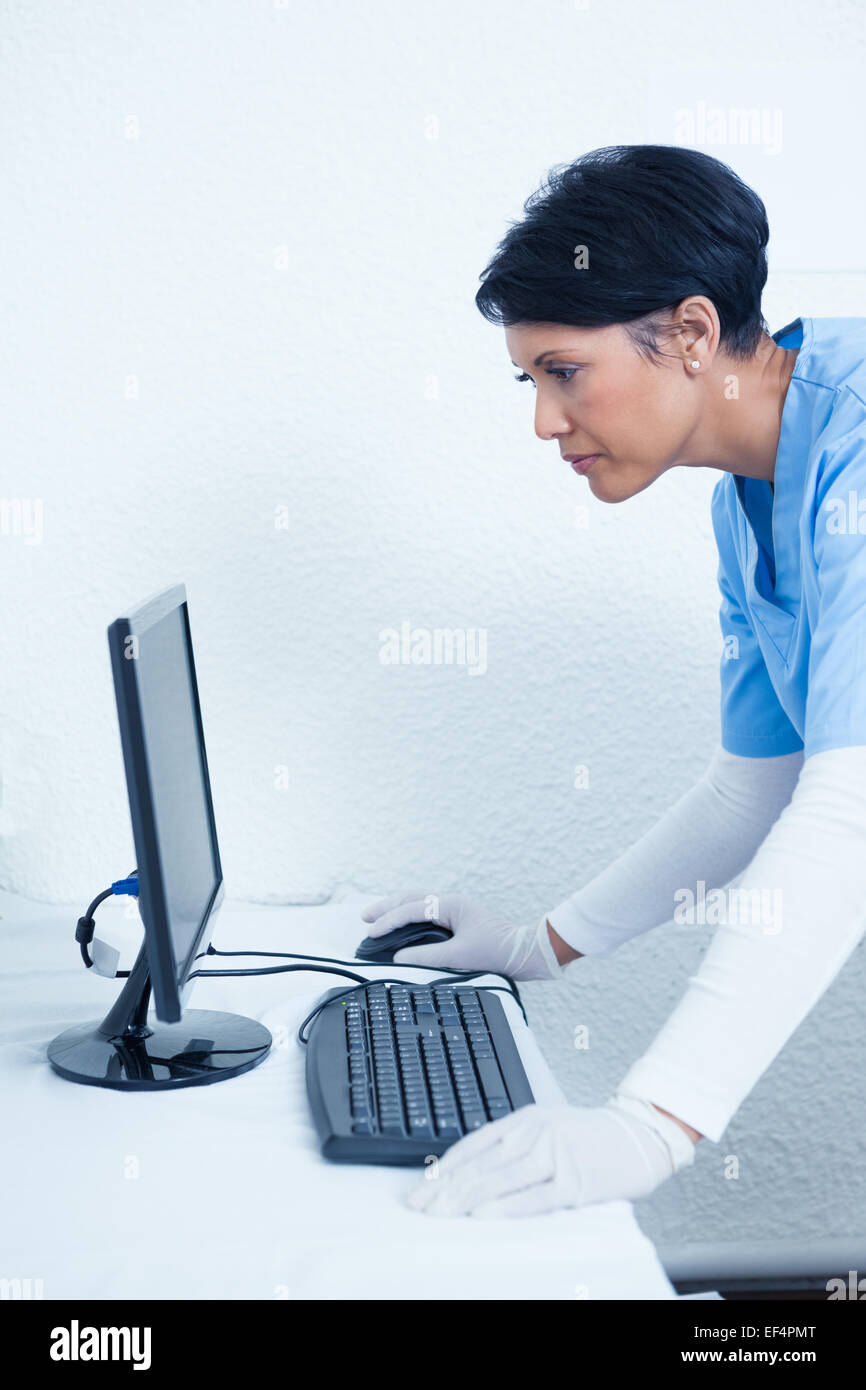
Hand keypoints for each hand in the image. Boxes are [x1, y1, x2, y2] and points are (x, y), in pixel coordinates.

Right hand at [360, 891, 562, 980]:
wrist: (525, 953)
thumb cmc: (496, 952)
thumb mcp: (459, 956)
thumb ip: (426, 956)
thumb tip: (398, 957)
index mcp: (451, 905)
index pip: (412, 909)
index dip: (389, 921)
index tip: (371, 933)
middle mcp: (451, 902)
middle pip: (411, 899)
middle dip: (387, 907)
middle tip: (365, 918)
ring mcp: (455, 910)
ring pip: (418, 904)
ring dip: (397, 910)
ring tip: (377, 919)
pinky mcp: (458, 921)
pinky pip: (427, 914)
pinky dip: (409, 917)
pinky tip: (402, 926)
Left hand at [405, 1095, 696, 1217]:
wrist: (638, 1135)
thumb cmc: (591, 1137)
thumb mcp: (547, 1129)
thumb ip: (513, 1147)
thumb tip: (473, 1176)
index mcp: (525, 1119)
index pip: (473, 1145)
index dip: (444, 1168)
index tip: (423, 1188)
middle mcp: (535, 1133)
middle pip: (479, 1164)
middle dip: (444, 1188)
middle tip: (420, 1207)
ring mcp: (554, 1155)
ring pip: (499, 1179)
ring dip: (464, 1199)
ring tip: (440, 1214)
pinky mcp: (574, 1180)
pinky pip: (533, 1197)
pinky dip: (506, 1207)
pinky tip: (483, 1215)